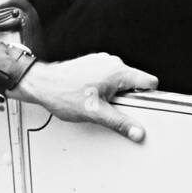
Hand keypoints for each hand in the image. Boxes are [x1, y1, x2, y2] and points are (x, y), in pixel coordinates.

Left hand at [12, 53, 158, 141]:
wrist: (42, 83)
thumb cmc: (65, 95)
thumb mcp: (95, 114)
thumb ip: (120, 123)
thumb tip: (137, 132)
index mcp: (119, 72)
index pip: (149, 82)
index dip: (147, 96)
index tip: (139, 106)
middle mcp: (113, 62)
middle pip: (134, 81)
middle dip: (126, 96)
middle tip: (108, 106)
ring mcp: (102, 60)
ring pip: (120, 77)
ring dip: (113, 90)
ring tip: (94, 99)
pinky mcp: (93, 61)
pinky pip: (107, 73)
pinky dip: (102, 83)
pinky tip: (88, 92)